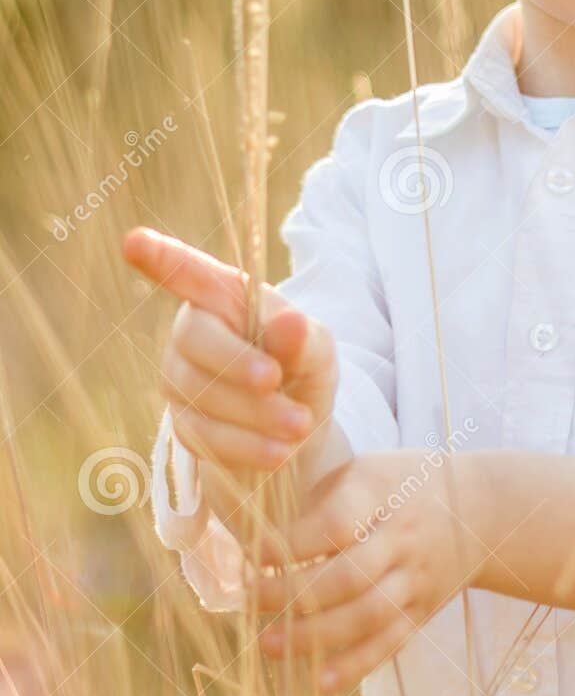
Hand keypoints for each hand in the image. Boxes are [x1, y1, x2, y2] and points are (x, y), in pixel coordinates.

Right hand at [122, 226, 339, 474]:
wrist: (297, 433)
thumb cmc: (303, 370)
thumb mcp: (318, 351)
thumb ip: (304, 339)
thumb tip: (290, 324)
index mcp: (226, 299)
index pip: (191, 274)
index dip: (162, 258)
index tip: (134, 242)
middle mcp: (194, 333)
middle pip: (194, 338)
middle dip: (235, 361)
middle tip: (275, 379)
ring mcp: (181, 380)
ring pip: (199, 392)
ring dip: (254, 412)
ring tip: (300, 424)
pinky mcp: (185, 426)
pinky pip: (206, 437)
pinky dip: (246, 445)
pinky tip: (279, 453)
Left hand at [249, 451, 487, 691]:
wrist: (482, 509)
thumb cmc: (403, 485)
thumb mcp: (365, 471)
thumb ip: (318, 503)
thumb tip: (260, 548)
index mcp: (381, 491)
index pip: (333, 524)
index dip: (289, 544)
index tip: (250, 556)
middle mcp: (402, 535)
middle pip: (348, 575)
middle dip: (292, 595)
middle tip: (250, 602)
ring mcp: (417, 577)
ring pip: (367, 615)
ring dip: (315, 636)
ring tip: (270, 646)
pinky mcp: (424, 610)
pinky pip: (390, 643)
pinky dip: (355, 666)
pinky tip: (319, 682)